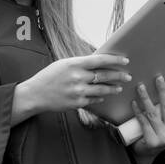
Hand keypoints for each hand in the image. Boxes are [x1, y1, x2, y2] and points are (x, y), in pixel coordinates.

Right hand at [12, 54, 130, 121]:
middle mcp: (77, 77)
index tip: (125, 61)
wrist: (36, 94)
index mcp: (74, 64)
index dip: (115, 60)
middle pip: (104, 75)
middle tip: (128, 76)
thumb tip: (98, 63)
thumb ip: (80, 64)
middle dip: (119, 76)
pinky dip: (100, 97)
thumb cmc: (49, 77)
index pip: (99, 60)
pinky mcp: (77, 103)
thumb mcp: (63, 65)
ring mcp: (78, 91)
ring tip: (120, 88)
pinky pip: (94, 100)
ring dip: (113, 89)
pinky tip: (104, 96)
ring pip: (102, 90)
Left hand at [130, 75, 164, 163]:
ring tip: (140, 87)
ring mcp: (164, 138)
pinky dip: (138, 111)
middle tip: (157, 78)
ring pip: (153, 113)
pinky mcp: (152, 141)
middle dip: (162, 90)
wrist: (147, 156)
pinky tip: (134, 103)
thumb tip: (164, 90)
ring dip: (146, 98)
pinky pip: (143, 122)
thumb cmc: (157, 137)